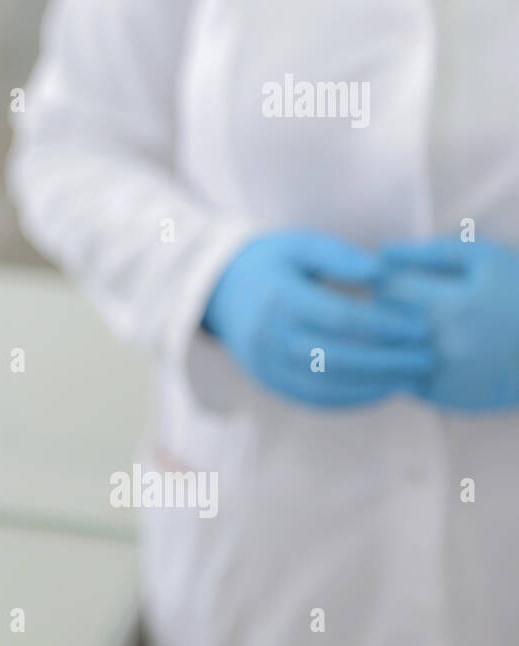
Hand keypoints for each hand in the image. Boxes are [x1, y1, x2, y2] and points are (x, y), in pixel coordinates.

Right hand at [202, 231, 433, 406]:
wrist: (219, 291)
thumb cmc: (271, 263)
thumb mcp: (300, 246)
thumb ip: (339, 256)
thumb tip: (381, 272)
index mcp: (278, 297)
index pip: (339, 317)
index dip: (384, 325)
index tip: (420, 326)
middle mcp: (269, 335)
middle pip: (337, 356)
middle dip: (388, 361)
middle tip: (428, 358)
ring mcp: (266, 363)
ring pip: (327, 384)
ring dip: (375, 385)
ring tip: (412, 377)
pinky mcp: (269, 381)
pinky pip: (314, 398)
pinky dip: (352, 398)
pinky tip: (382, 389)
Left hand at [379, 237, 518, 410]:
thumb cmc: (516, 292)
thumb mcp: (486, 260)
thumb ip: (434, 253)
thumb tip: (383, 253)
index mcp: (454, 308)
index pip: (389, 287)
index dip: (393, 277)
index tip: (407, 275)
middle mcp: (445, 347)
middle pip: (382, 319)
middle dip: (390, 304)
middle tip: (410, 297)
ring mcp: (442, 375)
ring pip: (385, 347)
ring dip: (391, 331)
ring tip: (417, 318)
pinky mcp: (440, 395)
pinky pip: (399, 371)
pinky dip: (403, 356)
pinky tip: (429, 342)